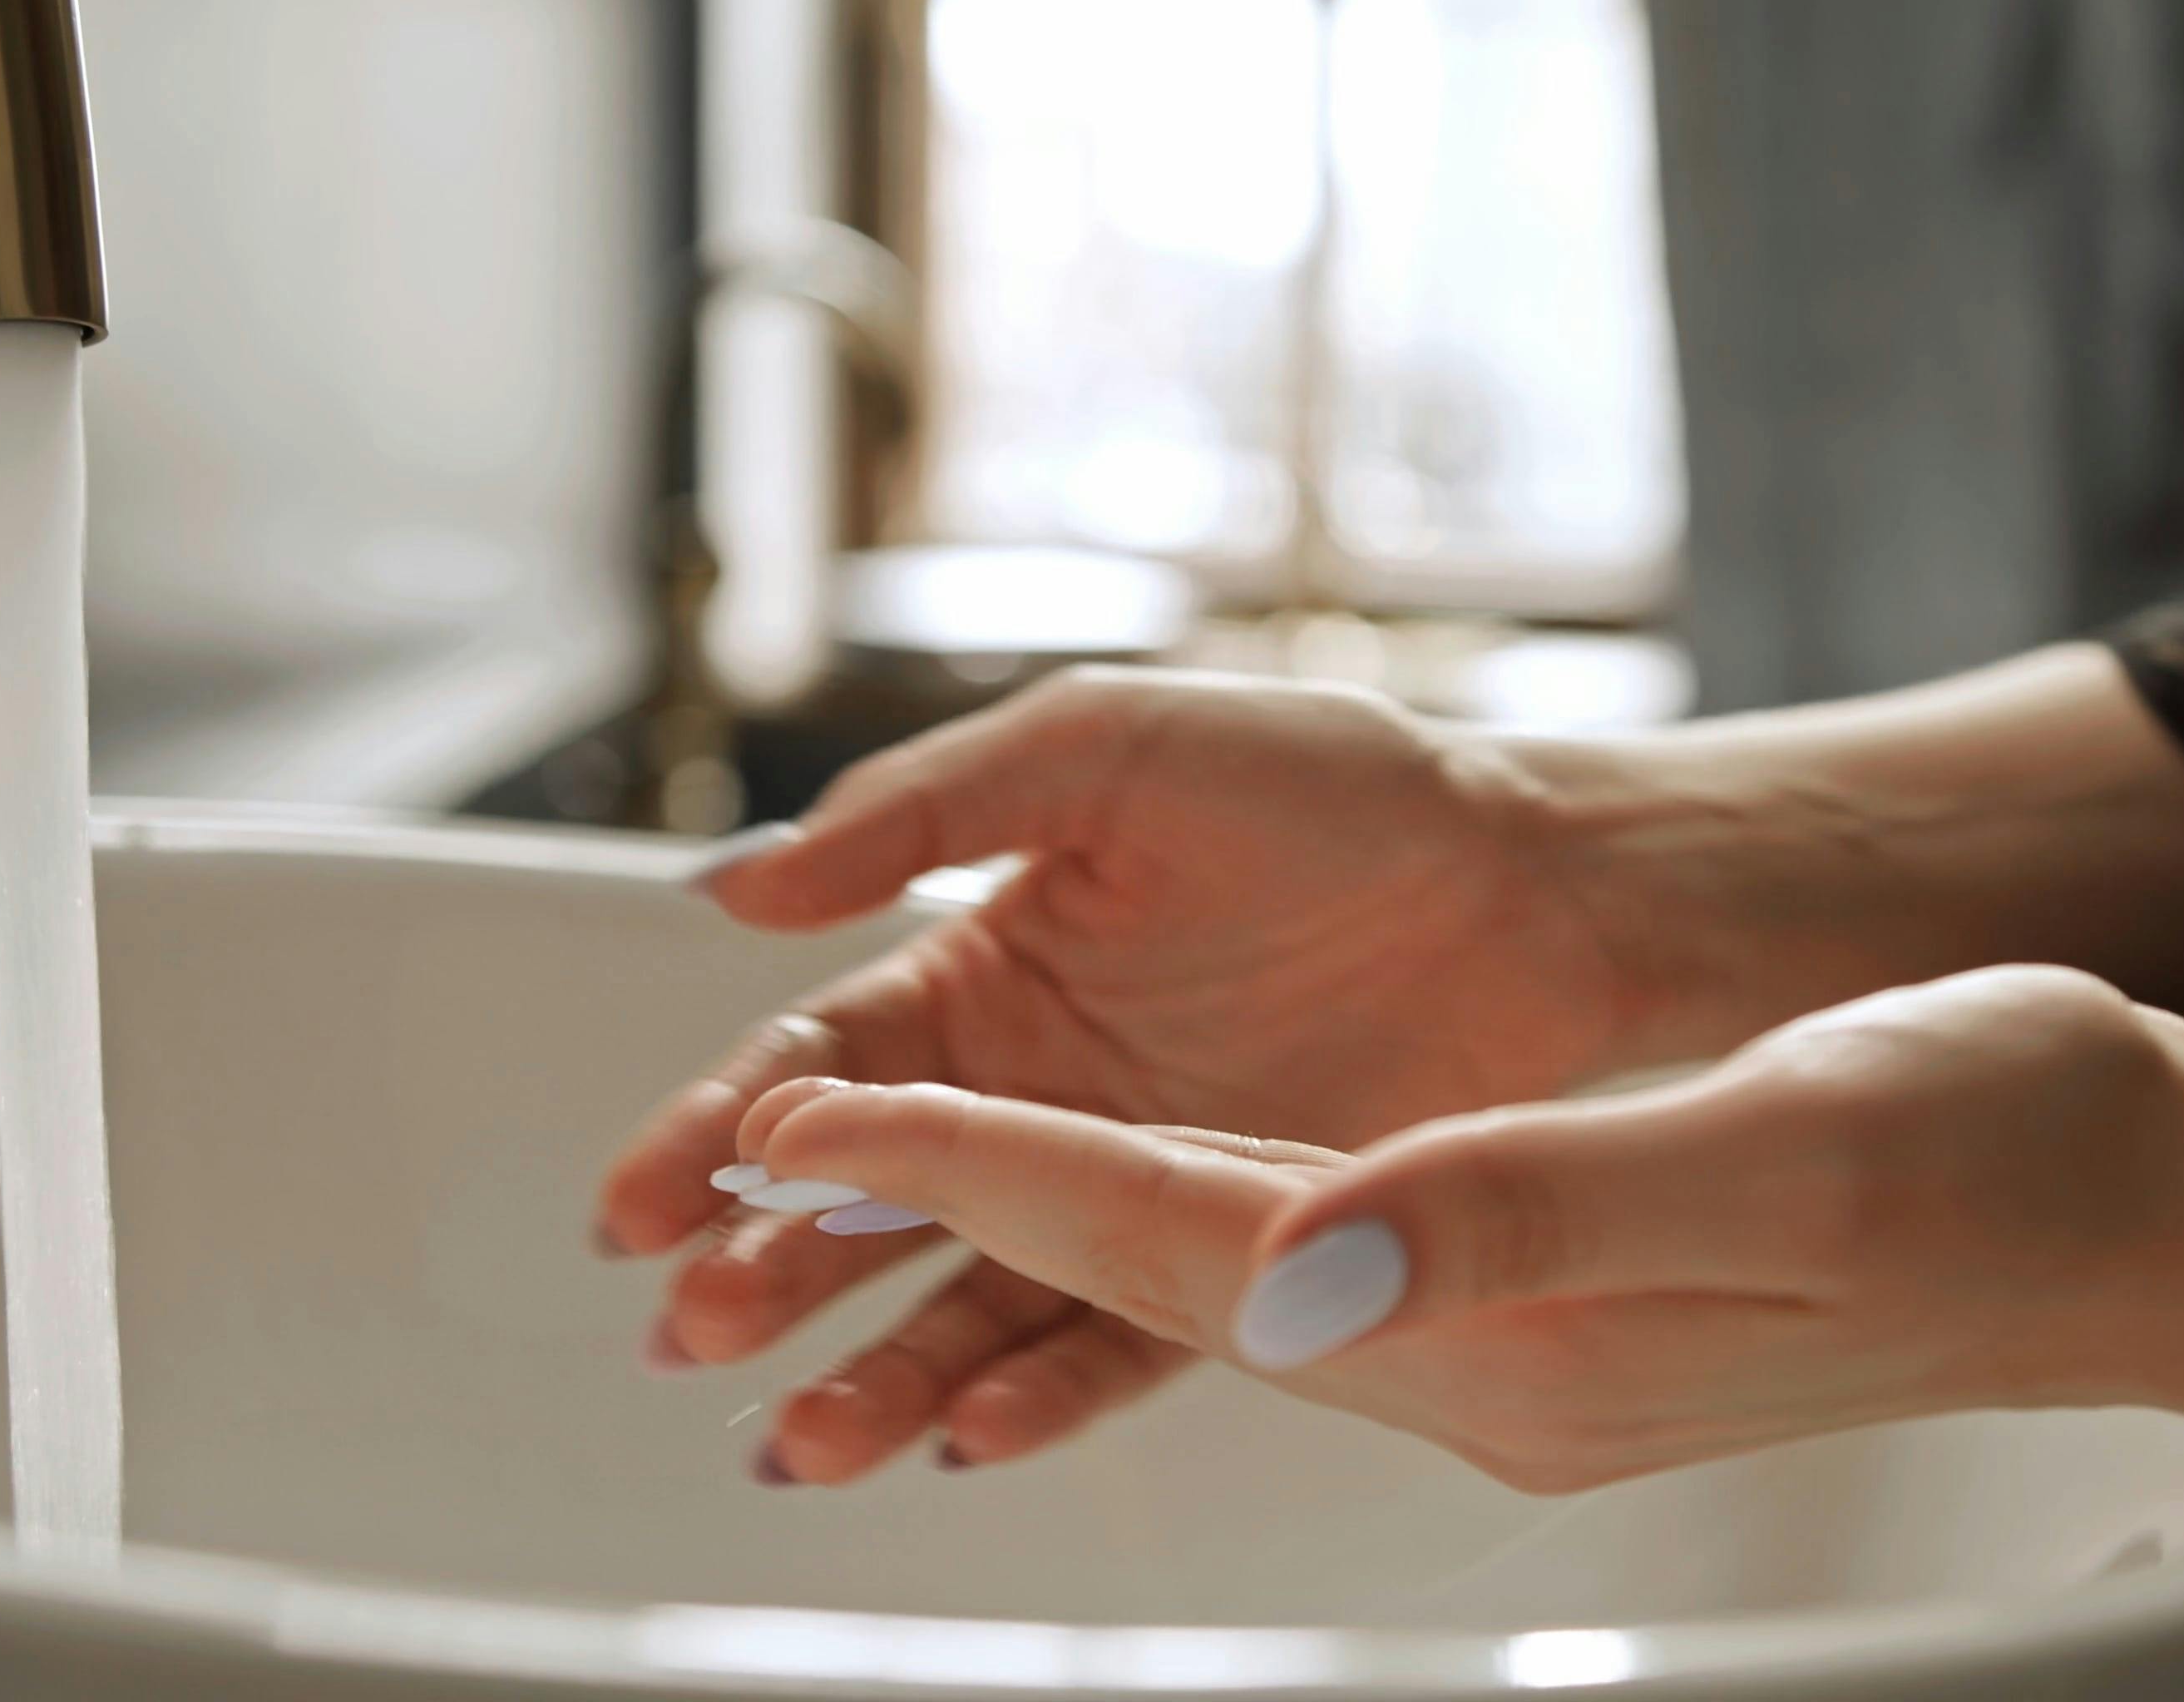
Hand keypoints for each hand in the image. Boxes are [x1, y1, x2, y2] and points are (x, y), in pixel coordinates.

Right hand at [592, 667, 1638, 1479]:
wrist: (1540, 884)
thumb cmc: (1336, 786)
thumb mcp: (1107, 750)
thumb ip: (926, 811)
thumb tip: (738, 884)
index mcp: (985, 970)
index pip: (818, 1067)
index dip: (718, 1132)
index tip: (643, 1202)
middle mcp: (1040, 1092)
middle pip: (865, 1205)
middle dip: (765, 1272)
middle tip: (694, 1330)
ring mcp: (1132, 1179)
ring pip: (970, 1294)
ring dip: (876, 1368)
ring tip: (803, 1432)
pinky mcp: (1233, 1246)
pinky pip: (1120, 1340)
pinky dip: (1040, 1393)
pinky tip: (969, 1432)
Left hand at [730, 965, 2183, 1490]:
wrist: (2143, 1218)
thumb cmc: (2009, 1151)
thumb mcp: (1791, 1145)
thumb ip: (1538, 1211)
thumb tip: (1300, 1270)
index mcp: (1512, 1326)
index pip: (1178, 1248)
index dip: (978, 1180)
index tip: (797, 1128)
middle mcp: (1477, 1365)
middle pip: (1148, 1290)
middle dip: (941, 1223)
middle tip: (747, 1157)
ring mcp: (1503, 1354)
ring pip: (1198, 1292)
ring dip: (1024, 1239)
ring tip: (859, 1192)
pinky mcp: (1536, 1308)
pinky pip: (1289, 1281)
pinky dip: (1164, 1235)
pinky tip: (1109, 1212)